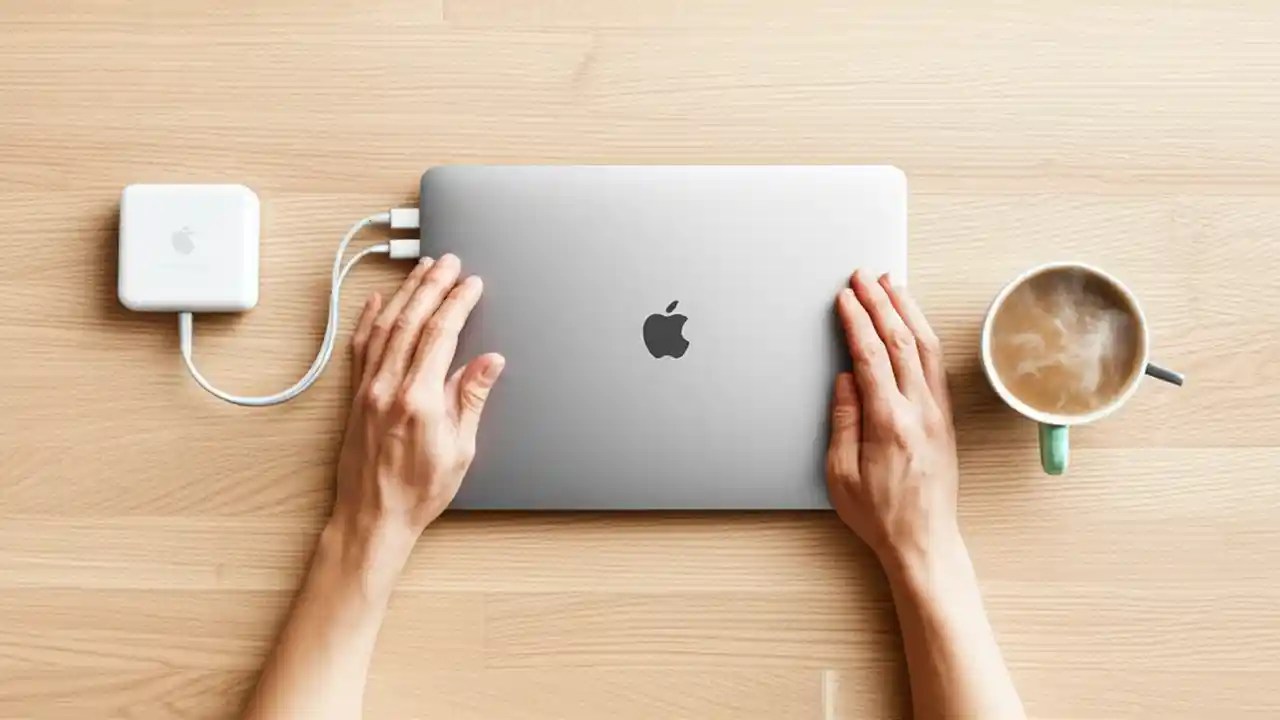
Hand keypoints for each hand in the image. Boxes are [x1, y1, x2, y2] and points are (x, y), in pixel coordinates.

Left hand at [333, 254, 504, 544]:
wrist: (372, 518)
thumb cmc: (416, 493)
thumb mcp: (461, 449)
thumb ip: (472, 399)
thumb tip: (489, 363)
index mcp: (419, 400)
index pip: (441, 334)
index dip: (458, 303)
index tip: (471, 285)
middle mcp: (388, 387)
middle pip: (412, 321)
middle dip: (432, 286)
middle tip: (449, 262)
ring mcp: (367, 389)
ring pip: (385, 327)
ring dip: (405, 294)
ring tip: (422, 271)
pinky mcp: (355, 396)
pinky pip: (360, 346)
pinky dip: (369, 319)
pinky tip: (376, 301)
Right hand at [827, 269, 960, 569]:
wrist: (924, 541)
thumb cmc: (879, 515)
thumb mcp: (841, 473)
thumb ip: (843, 420)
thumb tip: (846, 379)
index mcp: (889, 423)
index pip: (871, 357)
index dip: (857, 322)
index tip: (845, 298)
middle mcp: (919, 411)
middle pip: (901, 341)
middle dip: (880, 303)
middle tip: (864, 276)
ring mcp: (938, 413)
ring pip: (926, 347)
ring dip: (907, 310)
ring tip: (891, 284)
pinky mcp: (946, 418)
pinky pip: (936, 365)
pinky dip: (923, 334)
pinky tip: (914, 322)